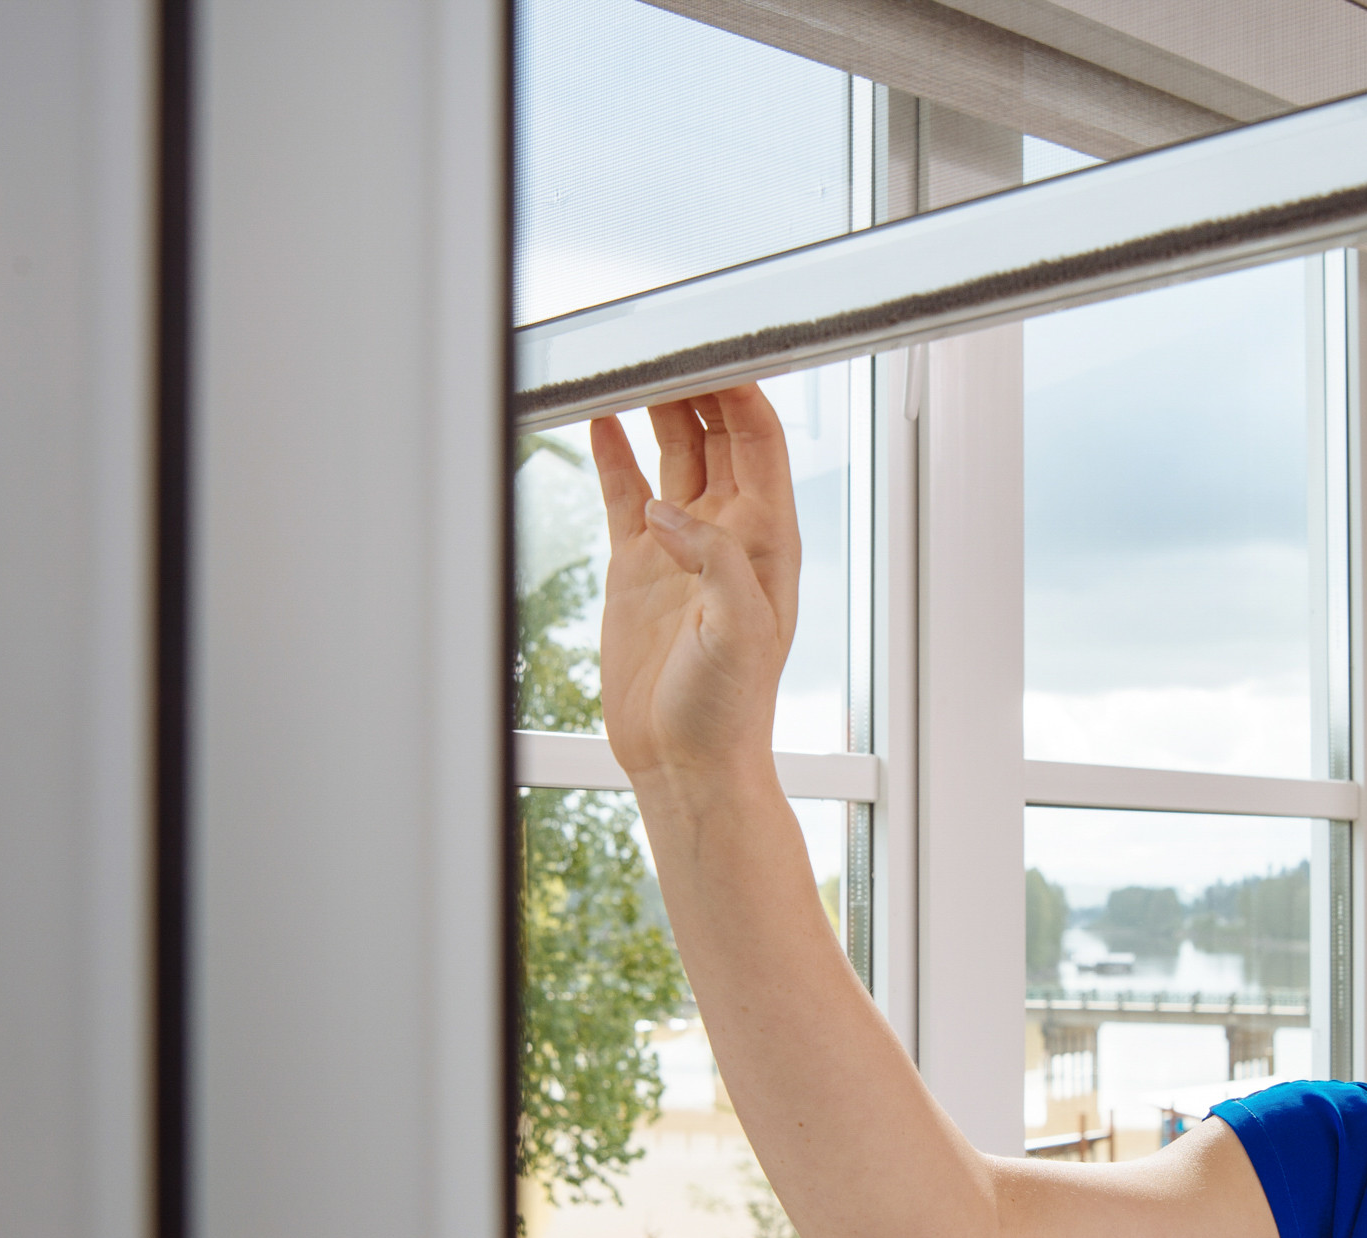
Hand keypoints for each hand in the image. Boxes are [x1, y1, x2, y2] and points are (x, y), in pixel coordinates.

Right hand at [589, 386, 799, 781]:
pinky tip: (601, 420)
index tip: (712, 352)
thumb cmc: (727, 710)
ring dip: (657, 409)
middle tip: (663, 347)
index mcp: (765, 539)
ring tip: (633, 367)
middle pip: (715, 434)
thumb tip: (669, 511)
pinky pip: (626, 491)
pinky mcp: (638, 565)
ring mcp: (680, 545)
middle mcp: (727, 533)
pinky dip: (613, 453)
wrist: (685, 761)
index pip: (758, 442)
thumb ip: (715, 562)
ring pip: (673, 453)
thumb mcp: (740, 633)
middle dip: (696, 387)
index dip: (739, 392)